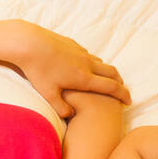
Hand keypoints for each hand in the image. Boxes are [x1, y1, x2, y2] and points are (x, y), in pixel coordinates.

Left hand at [8, 20, 130, 117]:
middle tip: (121, 90)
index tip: (129, 101)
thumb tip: (71, 115)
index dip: (123, 95)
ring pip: (100, 62)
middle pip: (112, 72)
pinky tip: (85, 66)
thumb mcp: (48, 94)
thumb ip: (61, 107)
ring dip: (106, 72)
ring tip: (104, 80)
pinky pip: (88, 54)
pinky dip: (93, 63)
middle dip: (120, 82)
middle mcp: (86, 64)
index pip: (111, 87)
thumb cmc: (37, 70)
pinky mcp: (72, 44)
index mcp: (84, 78)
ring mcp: (80, 52)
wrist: (29, 43)